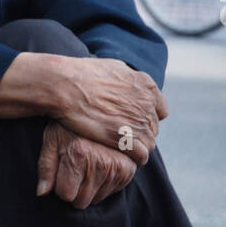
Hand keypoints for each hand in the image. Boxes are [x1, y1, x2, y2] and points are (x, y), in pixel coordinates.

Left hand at [37, 121, 137, 208]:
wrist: (99, 108)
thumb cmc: (69, 125)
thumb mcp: (52, 140)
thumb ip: (45, 167)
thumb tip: (41, 193)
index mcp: (80, 155)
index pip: (65, 194)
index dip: (60, 186)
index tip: (62, 172)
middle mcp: (101, 163)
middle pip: (81, 201)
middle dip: (74, 190)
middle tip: (74, 170)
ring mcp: (118, 167)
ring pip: (96, 199)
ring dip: (89, 188)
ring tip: (87, 166)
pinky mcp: (129, 170)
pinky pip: (111, 192)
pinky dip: (103, 184)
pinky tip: (99, 167)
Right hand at [52, 56, 166, 165]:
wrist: (65, 85)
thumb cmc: (82, 75)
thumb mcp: (114, 67)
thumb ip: (129, 80)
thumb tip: (131, 85)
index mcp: (146, 86)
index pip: (160, 111)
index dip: (146, 118)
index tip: (133, 122)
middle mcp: (146, 103)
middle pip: (153, 128)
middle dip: (140, 133)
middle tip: (122, 136)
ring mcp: (137, 121)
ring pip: (149, 143)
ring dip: (137, 147)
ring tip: (121, 149)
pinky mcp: (125, 138)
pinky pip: (141, 155)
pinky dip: (135, 158)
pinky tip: (123, 157)